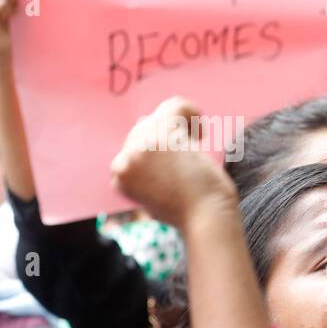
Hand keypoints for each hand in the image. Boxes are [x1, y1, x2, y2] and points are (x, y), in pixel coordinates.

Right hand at [109, 97, 237, 230]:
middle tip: (189, 151)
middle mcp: (124, 161)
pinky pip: (175, 107)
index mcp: (119, 177)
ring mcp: (140, 148)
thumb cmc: (190, 214)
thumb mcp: (155, 199)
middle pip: (142, 130)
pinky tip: (202, 131)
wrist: (207, 220)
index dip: (156, 149)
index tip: (175, 160)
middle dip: (167, 137)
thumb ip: (146, 176)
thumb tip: (150, 154)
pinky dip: (191, 112)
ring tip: (196, 140)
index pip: (132, 148)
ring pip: (157, 118)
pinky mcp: (162, 137)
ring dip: (180, 126)